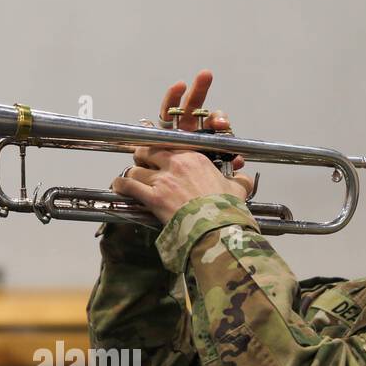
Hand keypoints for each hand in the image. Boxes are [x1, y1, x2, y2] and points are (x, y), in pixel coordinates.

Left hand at [112, 69, 253, 225]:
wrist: (216, 227)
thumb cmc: (225, 209)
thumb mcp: (237, 189)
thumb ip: (240, 180)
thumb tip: (246, 180)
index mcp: (195, 156)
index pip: (172, 140)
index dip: (160, 139)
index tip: (154, 138)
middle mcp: (176, 163)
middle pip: (149, 150)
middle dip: (143, 155)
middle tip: (141, 160)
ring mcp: (162, 179)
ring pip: (137, 168)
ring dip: (133, 173)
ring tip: (131, 177)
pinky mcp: (152, 197)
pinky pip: (129, 186)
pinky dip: (121, 185)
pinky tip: (118, 186)